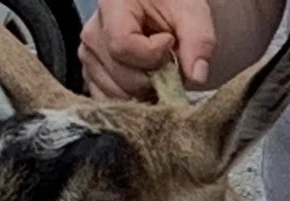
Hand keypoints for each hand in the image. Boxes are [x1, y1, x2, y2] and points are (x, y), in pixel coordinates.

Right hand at [80, 0, 216, 97]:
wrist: (160, 11)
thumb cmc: (173, 5)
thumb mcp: (192, 13)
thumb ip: (199, 41)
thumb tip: (196, 76)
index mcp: (112, 6)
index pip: (123, 46)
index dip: (153, 54)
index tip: (170, 41)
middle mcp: (94, 33)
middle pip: (123, 76)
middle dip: (155, 78)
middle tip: (169, 60)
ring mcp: (90, 57)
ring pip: (119, 94)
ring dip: (147, 92)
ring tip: (158, 68)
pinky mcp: (94, 77)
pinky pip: (112, 102)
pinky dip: (136, 100)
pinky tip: (148, 83)